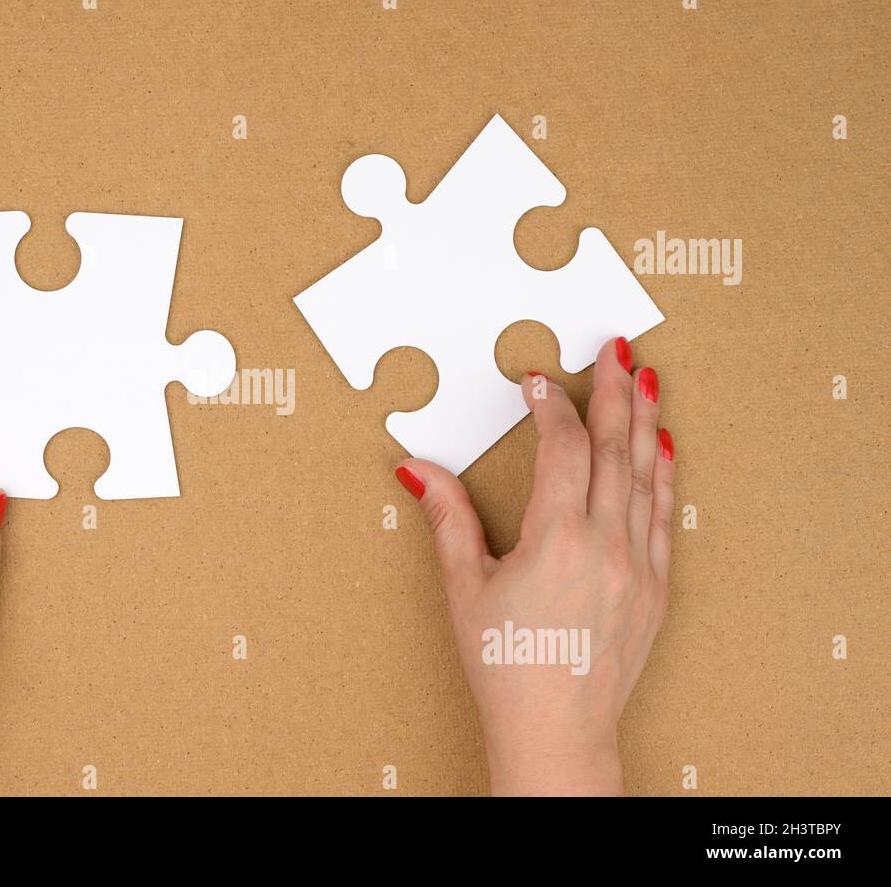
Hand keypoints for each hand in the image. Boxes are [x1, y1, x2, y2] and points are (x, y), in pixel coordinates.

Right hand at [396, 337, 672, 795]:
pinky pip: (663, 516)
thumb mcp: (465, 587)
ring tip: (647, 378)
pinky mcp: (657, 588)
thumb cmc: (505, 664)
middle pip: (613, 448)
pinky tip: (662, 446)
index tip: (538, 380)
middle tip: (618, 348)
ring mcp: (639, 566)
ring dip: (645, 422)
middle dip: (615, 391)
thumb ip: (447, 517)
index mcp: (556, 539)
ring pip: (645, 476)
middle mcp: (606, 544)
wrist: (557, 732)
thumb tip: (415, 466)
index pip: (562, 448)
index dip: (550, 406)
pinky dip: (663, 476)